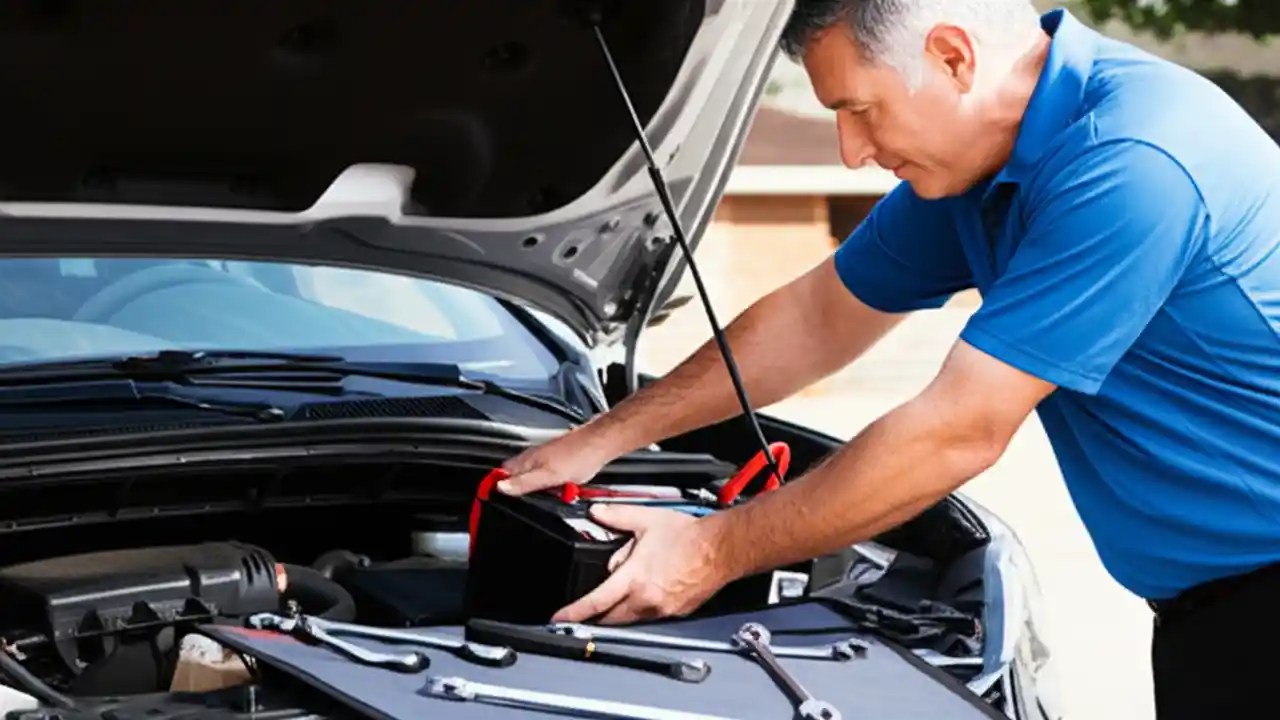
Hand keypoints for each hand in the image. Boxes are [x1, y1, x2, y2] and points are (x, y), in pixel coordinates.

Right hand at [497, 427, 617, 495]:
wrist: (602, 444)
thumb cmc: (580, 456)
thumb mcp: (549, 476)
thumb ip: (524, 483)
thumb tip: (501, 488)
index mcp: (526, 461)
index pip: (500, 474)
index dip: (494, 487)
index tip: (493, 500)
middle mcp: (533, 458)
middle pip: (516, 479)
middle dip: (521, 493)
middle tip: (530, 502)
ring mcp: (545, 460)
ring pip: (533, 481)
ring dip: (539, 492)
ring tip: (554, 495)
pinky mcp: (558, 463)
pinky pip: (548, 480)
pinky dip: (553, 488)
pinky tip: (563, 490)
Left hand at [552, 504, 729, 624]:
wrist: (721, 548)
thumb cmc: (690, 536)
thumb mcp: (646, 519)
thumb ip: (617, 516)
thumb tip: (598, 513)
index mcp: (635, 578)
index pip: (596, 601)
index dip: (575, 613)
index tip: (560, 619)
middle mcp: (647, 599)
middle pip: (611, 618)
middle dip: (594, 617)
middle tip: (582, 613)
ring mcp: (662, 609)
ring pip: (630, 619)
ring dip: (617, 613)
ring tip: (615, 596)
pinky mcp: (675, 612)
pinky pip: (649, 616)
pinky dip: (639, 609)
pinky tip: (642, 593)